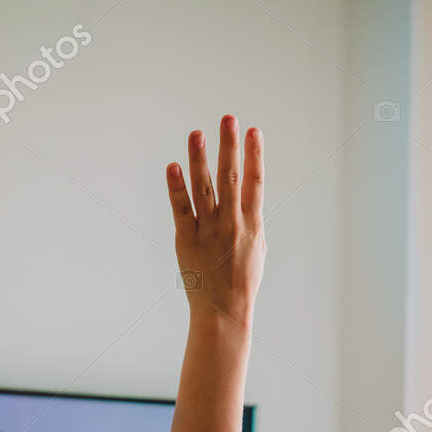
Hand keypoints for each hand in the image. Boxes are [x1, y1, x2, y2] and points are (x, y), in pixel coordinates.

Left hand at [166, 115, 265, 330]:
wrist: (225, 311)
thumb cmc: (242, 279)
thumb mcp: (257, 247)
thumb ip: (252, 219)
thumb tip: (250, 195)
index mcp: (252, 224)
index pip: (255, 183)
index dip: (255, 155)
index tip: (254, 131)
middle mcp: (231, 224)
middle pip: (230, 178)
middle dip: (230, 147)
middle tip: (228, 119)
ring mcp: (208, 231)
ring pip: (203, 188)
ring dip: (200, 159)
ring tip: (197, 133)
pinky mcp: (187, 240)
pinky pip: (181, 209)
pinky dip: (176, 187)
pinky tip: (173, 166)